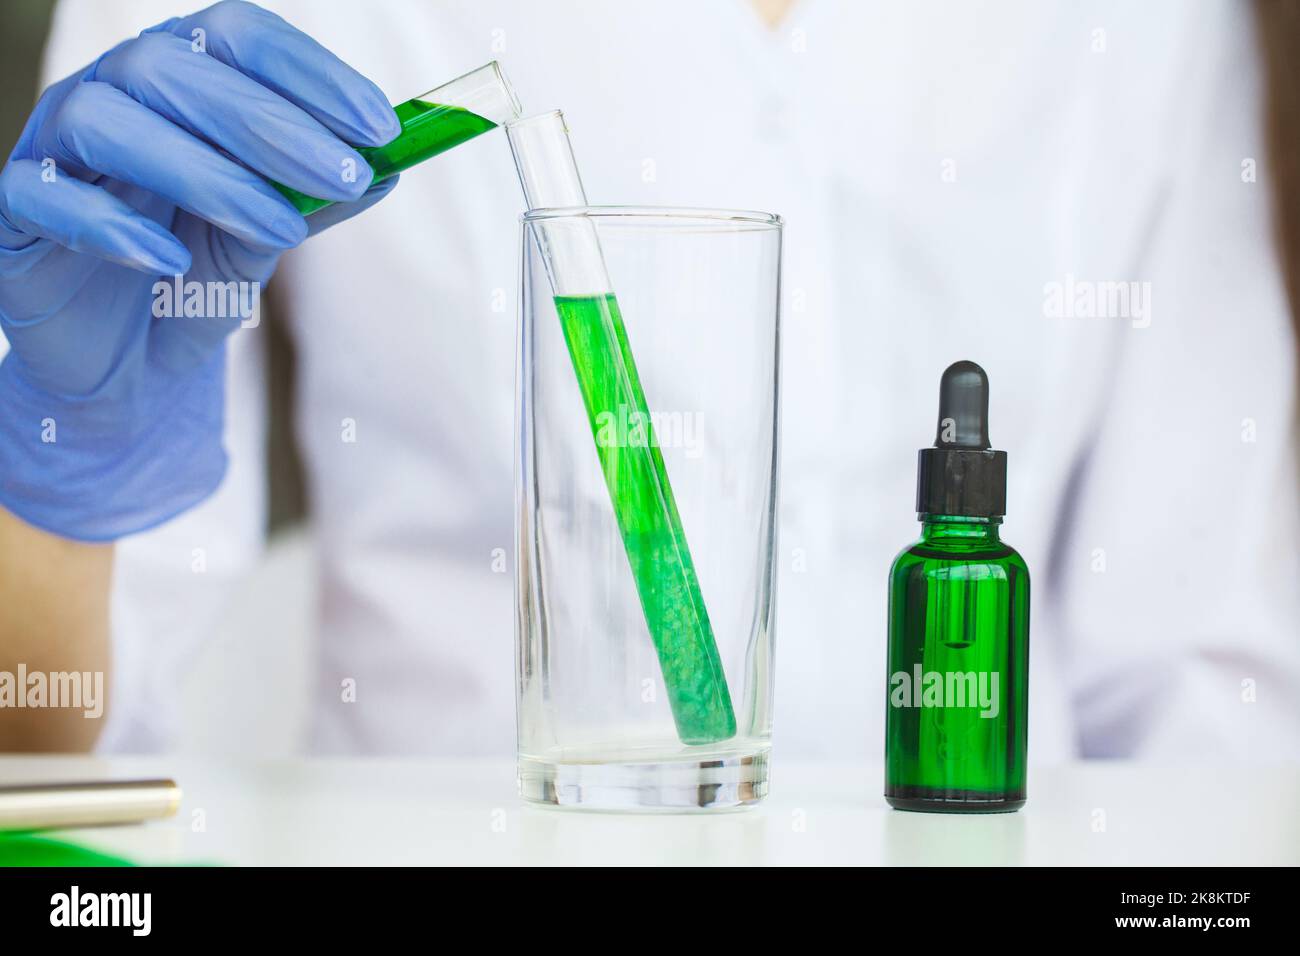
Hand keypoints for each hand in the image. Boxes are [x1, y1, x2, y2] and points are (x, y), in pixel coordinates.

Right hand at [0, 0, 400, 539]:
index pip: (239, 37)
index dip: (311, 74)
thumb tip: (391, 167)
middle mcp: (114, 92)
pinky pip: (47, 198)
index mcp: (181, 79)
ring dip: (207, 173)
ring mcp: (57, 147)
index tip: (381, 127)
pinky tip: (169, 263)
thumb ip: (317, 200)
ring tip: (280, 232)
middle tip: (345, 176)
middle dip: (275, 125)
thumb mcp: (268, 236)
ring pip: (110, 122)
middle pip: (180, 70)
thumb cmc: (196, 276)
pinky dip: (112, 227)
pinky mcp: (17, 212)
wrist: (128, 359)